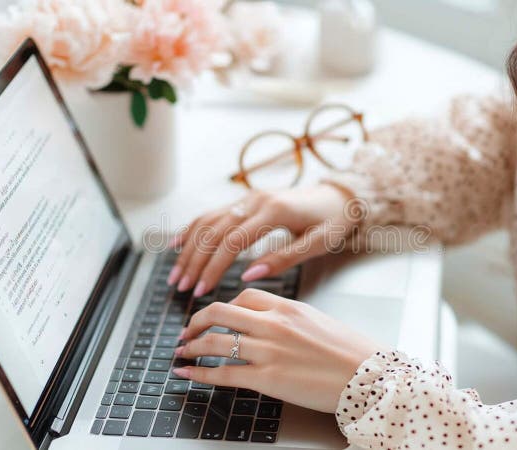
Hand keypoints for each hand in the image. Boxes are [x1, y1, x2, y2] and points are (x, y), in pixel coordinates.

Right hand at [168, 184, 358, 296]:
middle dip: (194, 260)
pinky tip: (176, 244)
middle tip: (180, 287)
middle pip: (214, 231)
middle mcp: (255, 200)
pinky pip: (212, 213)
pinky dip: (192, 228)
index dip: (214, 267)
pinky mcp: (246, 199)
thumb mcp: (317, 243)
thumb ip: (284, 259)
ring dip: (188, 247)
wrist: (340, 195)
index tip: (201, 290)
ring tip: (175, 274)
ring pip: (208, 221)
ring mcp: (248, 197)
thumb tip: (249, 276)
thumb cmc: (333, 221)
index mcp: (274, 211)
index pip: (233, 241)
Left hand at [172, 289, 384, 412]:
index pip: (243, 296)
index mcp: (287, 306)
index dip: (222, 306)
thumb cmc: (351, 353)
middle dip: (196, 322)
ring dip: (192, 347)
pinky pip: (223, 374)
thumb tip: (269, 326)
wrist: (369, 376)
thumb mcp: (317, 322)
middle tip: (186, 332)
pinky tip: (188, 374)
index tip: (212, 315)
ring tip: (181, 353)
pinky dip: (200, 373)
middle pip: (220, 312)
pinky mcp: (267, 378)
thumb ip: (289, 320)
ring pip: (216, 342)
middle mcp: (273, 323)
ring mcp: (268, 350)